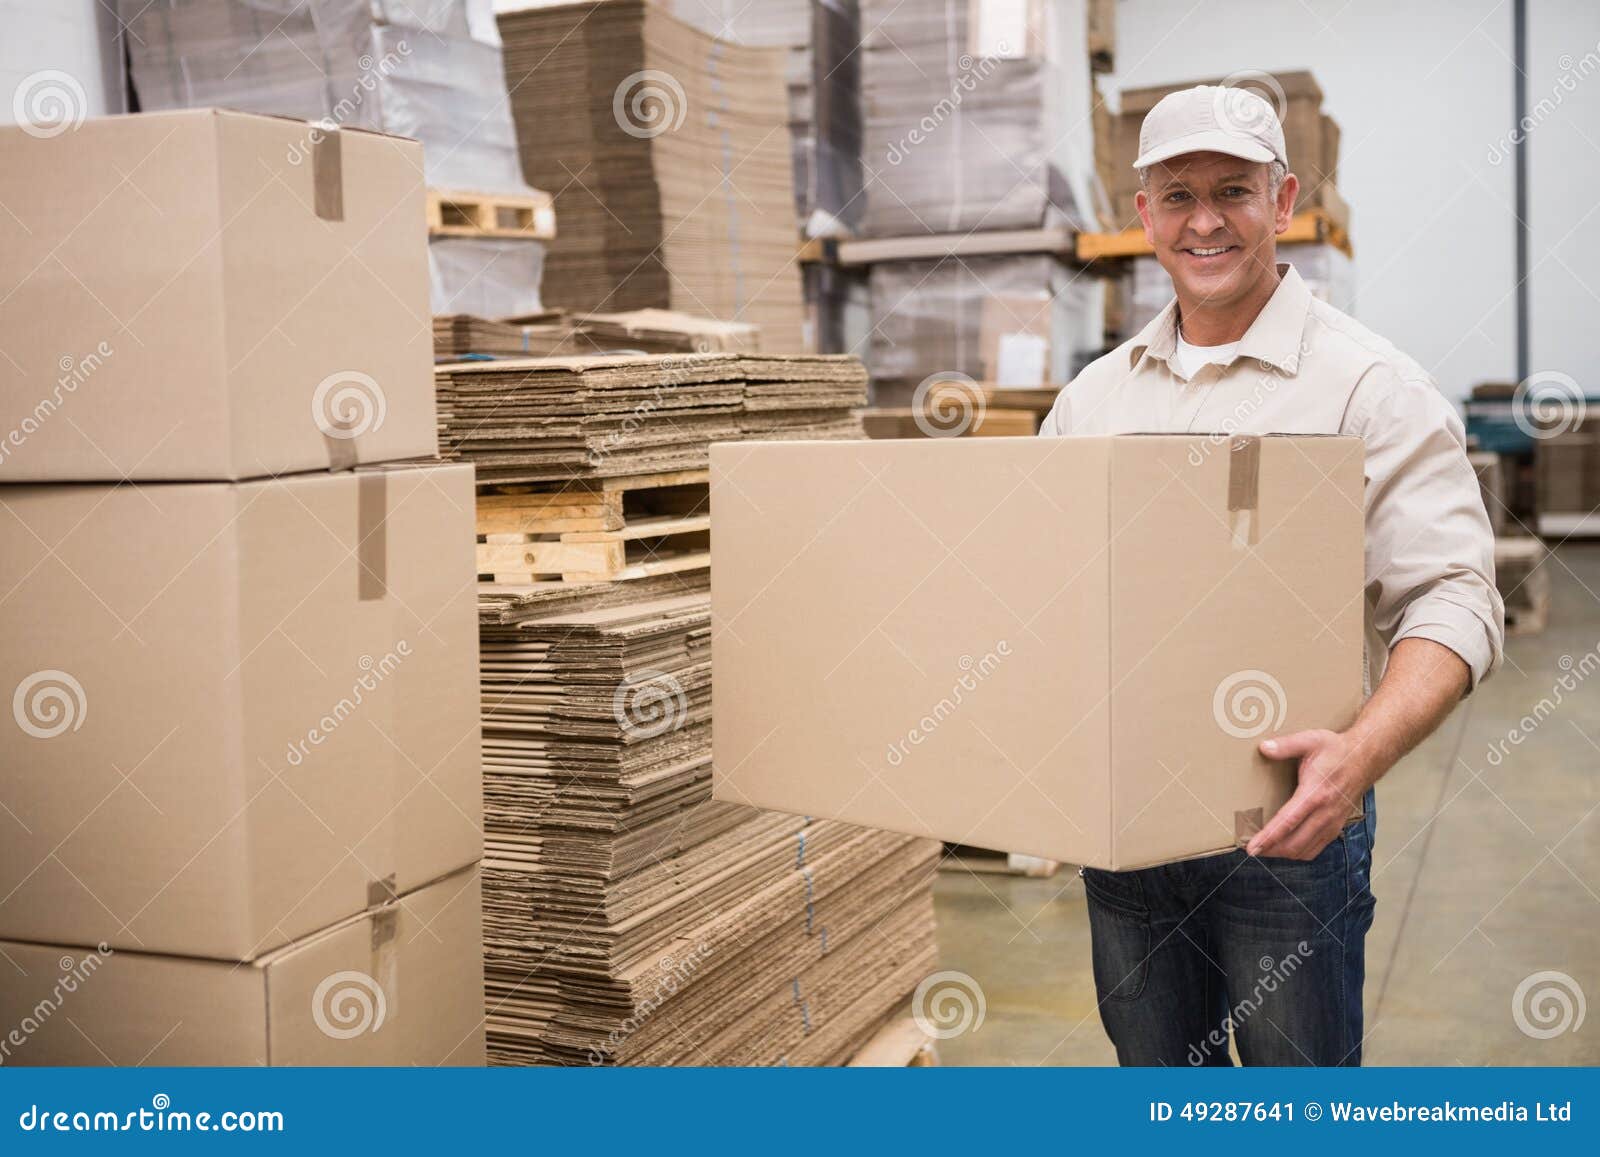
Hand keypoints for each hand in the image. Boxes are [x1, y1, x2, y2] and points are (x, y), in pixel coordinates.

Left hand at [1246, 729, 1376, 859]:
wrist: (1365, 759)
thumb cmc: (1336, 750)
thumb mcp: (1311, 740)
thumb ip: (1286, 745)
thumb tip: (1263, 748)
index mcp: (1315, 793)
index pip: (1288, 822)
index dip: (1269, 837)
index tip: (1252, 847)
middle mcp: (1325, 813)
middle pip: (1295, 843)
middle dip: (1271, 850)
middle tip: (1251, 850)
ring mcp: (1332, 823)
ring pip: (1305, 850)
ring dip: (1284, 853)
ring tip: (1265, 849)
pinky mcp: (1336, 827)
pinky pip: (1316, 848)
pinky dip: (1299, 852)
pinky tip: (1286, 847)